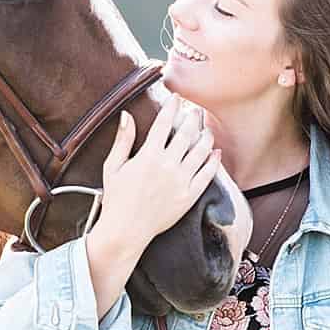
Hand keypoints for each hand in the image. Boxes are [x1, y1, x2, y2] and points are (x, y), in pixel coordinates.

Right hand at [92, 99, 221, 248]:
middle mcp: (168, 166)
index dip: (172, 107)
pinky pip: (207, 175)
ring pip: (200, 151)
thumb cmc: (116, 199)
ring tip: (206, 128)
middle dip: (192, 117)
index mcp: (148, 156)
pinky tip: (215, 152)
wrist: (126, 232)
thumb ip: (123, 140)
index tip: (176, 98)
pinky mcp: (189, 196)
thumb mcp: (113, 167)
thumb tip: (126, 115)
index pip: (164, 123)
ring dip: (205, 136)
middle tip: (195, 110)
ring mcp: (181, 181)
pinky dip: (213, 161)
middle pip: (186, 133)